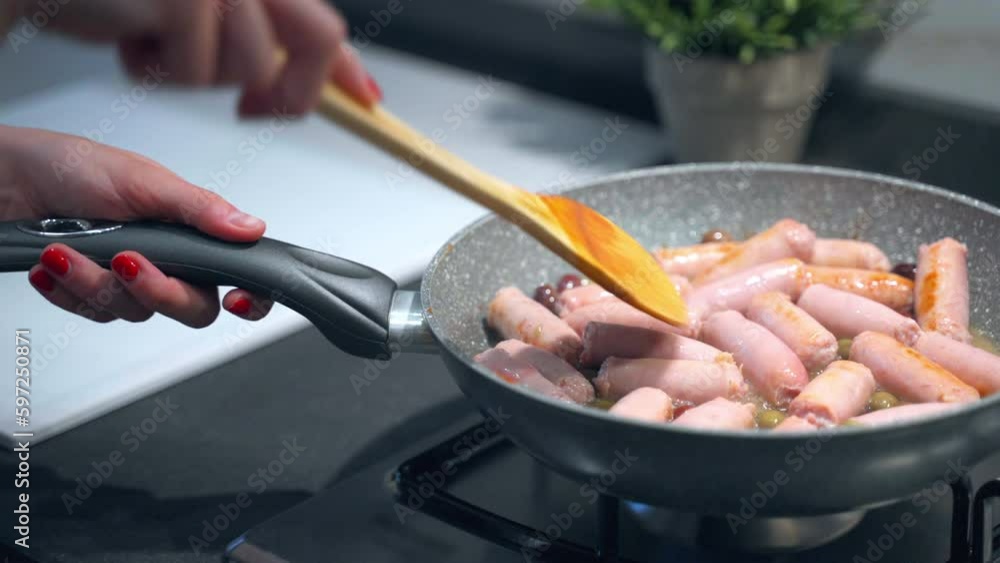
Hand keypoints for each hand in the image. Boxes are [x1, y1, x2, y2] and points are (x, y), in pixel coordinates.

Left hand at [1, 125, 273, 325]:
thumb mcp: (143, 181)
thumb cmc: (72, 166)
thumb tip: (252, 228)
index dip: (252, 296)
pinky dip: (67, 290)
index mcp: (193, 231)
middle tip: (126, 261)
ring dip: (92, 282)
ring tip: (62, 248)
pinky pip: (93, 313)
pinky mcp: (93, 293)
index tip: (236, 300)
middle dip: (156, 289)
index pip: (240, 273)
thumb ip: (199, 209)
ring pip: (134, 311)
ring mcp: (130, 280)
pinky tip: (50, 263)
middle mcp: (169, 260)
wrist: (4, 178)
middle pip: (192, 308)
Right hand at [11, 0, 380, 113]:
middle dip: (287, 91)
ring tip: (157, 42)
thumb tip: (347, 81)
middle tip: (250, 108)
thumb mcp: (204, 14)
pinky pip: (198, 71)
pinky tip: (133, 42)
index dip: (348, 70)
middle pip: (317, 40)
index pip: (324, 23)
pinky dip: (161, 71)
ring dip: (200, 73)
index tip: (368, 102)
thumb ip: (271, 37)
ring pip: (252, 66)